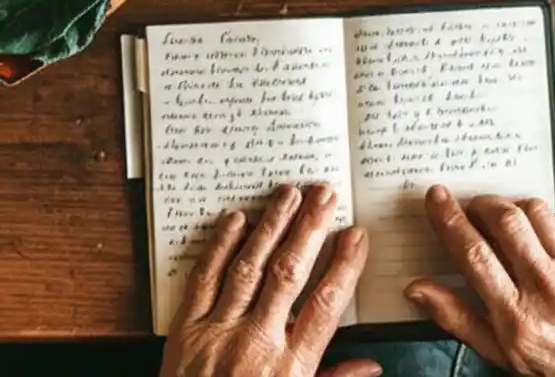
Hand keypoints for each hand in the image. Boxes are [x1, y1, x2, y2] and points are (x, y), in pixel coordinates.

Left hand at [160, 183, 379, 376]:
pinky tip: (235, 219)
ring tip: (287, 194)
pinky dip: (219, 246)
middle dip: (309, 228)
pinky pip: (204, 279)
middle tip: (323, 194)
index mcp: (290, 369)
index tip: (356, 235)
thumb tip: (370, 367)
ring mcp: (217, 334)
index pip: (325, 305)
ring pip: (248, 266)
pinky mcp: (184, 332)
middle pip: (289, 274)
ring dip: (270, 226)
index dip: (343, 264)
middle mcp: (255, 345)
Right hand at [406, 188, 554, 376]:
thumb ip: (455, 316)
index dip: (449, 220)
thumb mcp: (496, 351)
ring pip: (537, 213)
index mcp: (514, 313)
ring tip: (506, 219)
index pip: (473, 254)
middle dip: (482, 204)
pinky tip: (544, 233)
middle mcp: (545, 288)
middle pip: (505, 222)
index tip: (437, 197)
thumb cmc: (552, 363)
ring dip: (514, 208)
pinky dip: (552, 218)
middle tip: (473, 208)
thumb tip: (418, 289)